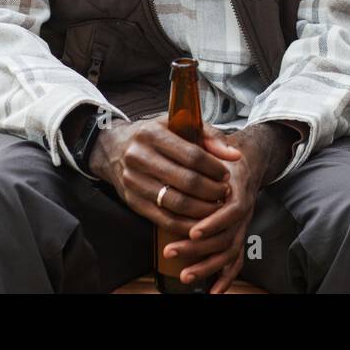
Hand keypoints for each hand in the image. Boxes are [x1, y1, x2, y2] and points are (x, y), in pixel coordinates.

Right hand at [90, 116, 240, 239]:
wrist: (114, 148)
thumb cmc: (156, 135)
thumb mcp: (178, 126)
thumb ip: (209, 137)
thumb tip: (235, 155)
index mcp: (152, 134)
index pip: (192, 155)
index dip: (214, 168)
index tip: (226, 174)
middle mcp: (139, 157)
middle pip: (186, 181)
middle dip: (212, 190)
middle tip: (225, 192)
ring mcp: (133, 182)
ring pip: (176, 203)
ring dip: (202, 209)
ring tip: (216, 206)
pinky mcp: (132, 202)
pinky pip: (163, 219)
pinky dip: (186, 223)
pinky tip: (200, 220)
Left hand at [161, 124, 285, 292]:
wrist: (247, 158)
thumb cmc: (223, 153)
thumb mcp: (215, 141)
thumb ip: (211, 141)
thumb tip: (212, 145)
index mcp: (240, 188)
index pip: (232, 211)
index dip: (213, 222)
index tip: (191, 231)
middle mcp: (244, 210)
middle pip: (227, 237)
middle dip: (199, 248)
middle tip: (172, 251)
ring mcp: (243, 224)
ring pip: (229, 252)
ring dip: (207, 265)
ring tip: (184, 275)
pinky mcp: (238, 234)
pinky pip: (236, 260)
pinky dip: (226, 278)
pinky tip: (212, 291)